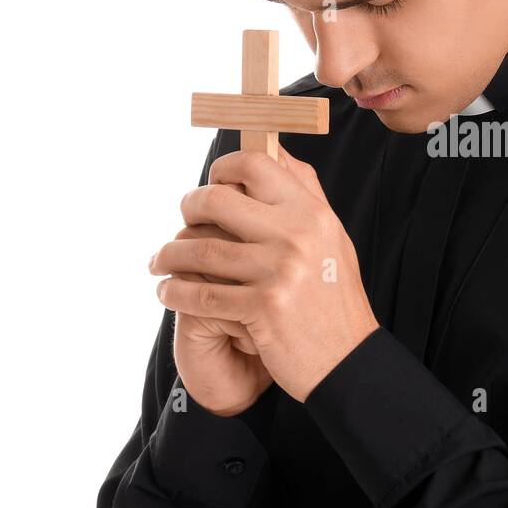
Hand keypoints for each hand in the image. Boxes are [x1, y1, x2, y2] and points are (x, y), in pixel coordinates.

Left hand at [149, 144, 378, 403]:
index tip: (212, 182)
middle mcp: (297, 235)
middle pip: (217, 200)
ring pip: (200, 248)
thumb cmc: (334, 297)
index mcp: (313, 213)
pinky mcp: (261, 308)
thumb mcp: (331, 238)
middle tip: (183, 219)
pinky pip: (200, 292)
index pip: (256, 165)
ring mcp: (279, 271)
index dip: (223, 168)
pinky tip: (167, 292)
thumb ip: (304, 194)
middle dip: (188, 207)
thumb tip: (273, 148)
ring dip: (169, 254)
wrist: (348, 360)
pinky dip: (175, 291)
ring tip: (159, 262)